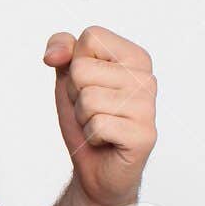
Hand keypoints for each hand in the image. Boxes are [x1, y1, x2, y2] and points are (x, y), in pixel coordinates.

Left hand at [43, 26, 156, 205]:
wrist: (96, 168)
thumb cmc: (86, 119)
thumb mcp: (67, 77)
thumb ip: (62, 49)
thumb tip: (56, 54)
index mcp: (134, 57)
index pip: (90, 37)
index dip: (76, 64)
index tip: (90, 85)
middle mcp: (147, 78)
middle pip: (82, 70)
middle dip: (76, 95)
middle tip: (92, 112)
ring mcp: (149, 107)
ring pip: (88, 99)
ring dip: (83, 118)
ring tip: (99, 126)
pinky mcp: (144, 135)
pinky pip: (97, 125)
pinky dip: (90, 137)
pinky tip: (105, 142)